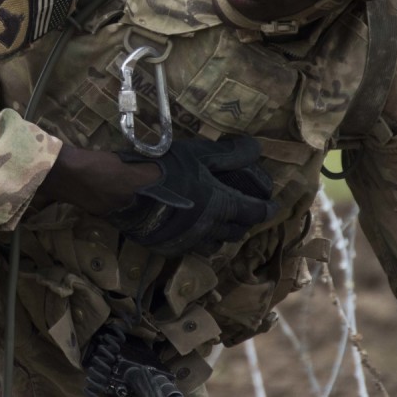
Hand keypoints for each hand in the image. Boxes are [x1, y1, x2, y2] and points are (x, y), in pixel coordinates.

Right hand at [106, 135, 275, 255]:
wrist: (122, 188)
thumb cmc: (165, 166)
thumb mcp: (200, 153)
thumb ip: (230, 154)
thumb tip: (258, 149)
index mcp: (222, 206)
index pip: (254, 212)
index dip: (267, 208)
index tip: (274, 206)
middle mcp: (210, 230)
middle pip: (236, 232)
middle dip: (244, 222)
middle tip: (245, 211)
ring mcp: (188, 241)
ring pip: (215, 245)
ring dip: (221, 235)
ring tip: (219, 223)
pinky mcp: (168, 247)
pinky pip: (191, 247)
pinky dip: (198, 239)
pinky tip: (190, 228)